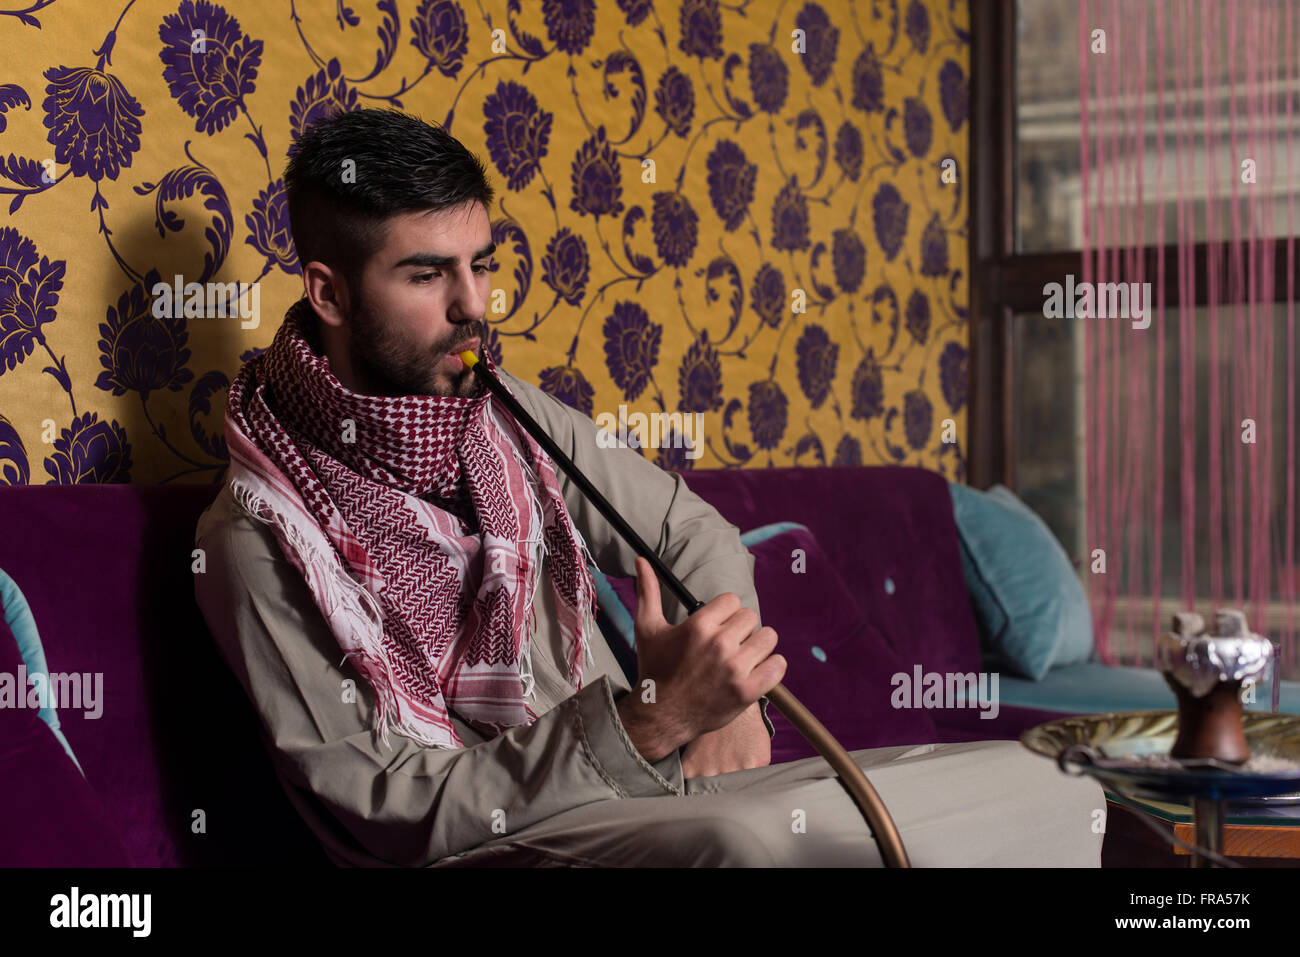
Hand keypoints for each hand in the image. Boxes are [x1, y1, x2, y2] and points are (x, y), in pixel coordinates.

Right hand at [617, 556, 785, 762]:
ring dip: (758, 646)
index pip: (733, 600)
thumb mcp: (647, 628)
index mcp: (698, 626)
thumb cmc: (654, 670)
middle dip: (740, 629)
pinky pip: (778, 666)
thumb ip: (648, 591)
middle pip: (751, 617)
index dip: (725, 613)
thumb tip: (641, 560)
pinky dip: (771, 667)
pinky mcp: (747, 691)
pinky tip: (756, 671)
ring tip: (742, 657)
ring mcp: (735, 669)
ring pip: (768, 638)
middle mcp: (718, 645)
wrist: (660, 716)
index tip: (717, 626)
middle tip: (727, 645)